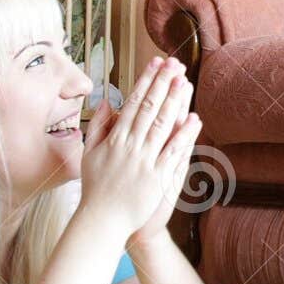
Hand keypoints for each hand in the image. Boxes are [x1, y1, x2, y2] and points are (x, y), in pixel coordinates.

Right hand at [78, 56, 199, 230]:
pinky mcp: (157, 177)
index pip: (133, 103)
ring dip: (174, 102)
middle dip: (162, 84)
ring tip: (184, 81)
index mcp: (115, 139)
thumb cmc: (96, 188)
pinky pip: (173, 152)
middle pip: (149, 109)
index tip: (155, 64)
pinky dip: (184, 136)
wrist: (102, 220)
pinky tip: (194, 120)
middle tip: (174, 63)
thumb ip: (97, 127)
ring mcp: (144, 161)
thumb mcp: (89, 154)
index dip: (146, 81)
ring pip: (162, 126)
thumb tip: (106, 102)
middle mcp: (130, 146)